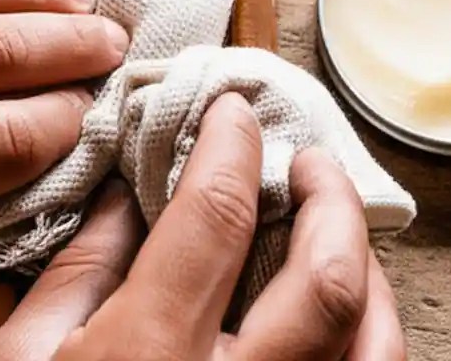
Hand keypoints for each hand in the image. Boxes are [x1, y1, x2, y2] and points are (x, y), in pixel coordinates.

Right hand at [0, 94, 406, 360]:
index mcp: (148, 355)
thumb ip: (76, 276)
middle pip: (327, 275)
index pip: (218, 215)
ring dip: (368, 270)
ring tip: (339, 230)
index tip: (233, 114)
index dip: (233, 147)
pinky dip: (372, 340)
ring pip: (374, 343)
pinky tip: (350, 314)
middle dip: (331, 198)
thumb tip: (124, 195)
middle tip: (309, 161)